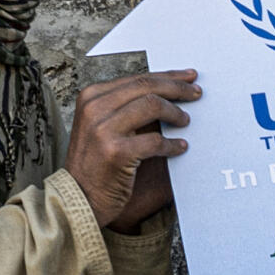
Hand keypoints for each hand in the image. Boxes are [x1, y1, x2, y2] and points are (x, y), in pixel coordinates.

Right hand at [66, 70, 198, 230]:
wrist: (78, 198)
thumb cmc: (95, 163)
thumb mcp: (101, 126)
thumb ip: (124, 108)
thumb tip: (165, 92)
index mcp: (91, 97)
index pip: (137, 79)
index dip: (167, 76)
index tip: (187, 77)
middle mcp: (94, 108)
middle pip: (146, 87)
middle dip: (177, 88)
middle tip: (197, 93)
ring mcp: (103, 130)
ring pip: (152, 106)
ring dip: (175, 113)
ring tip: (185, 121)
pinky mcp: (116, 152)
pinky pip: (155, 140)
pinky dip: (172, 144)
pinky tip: (180, 147)